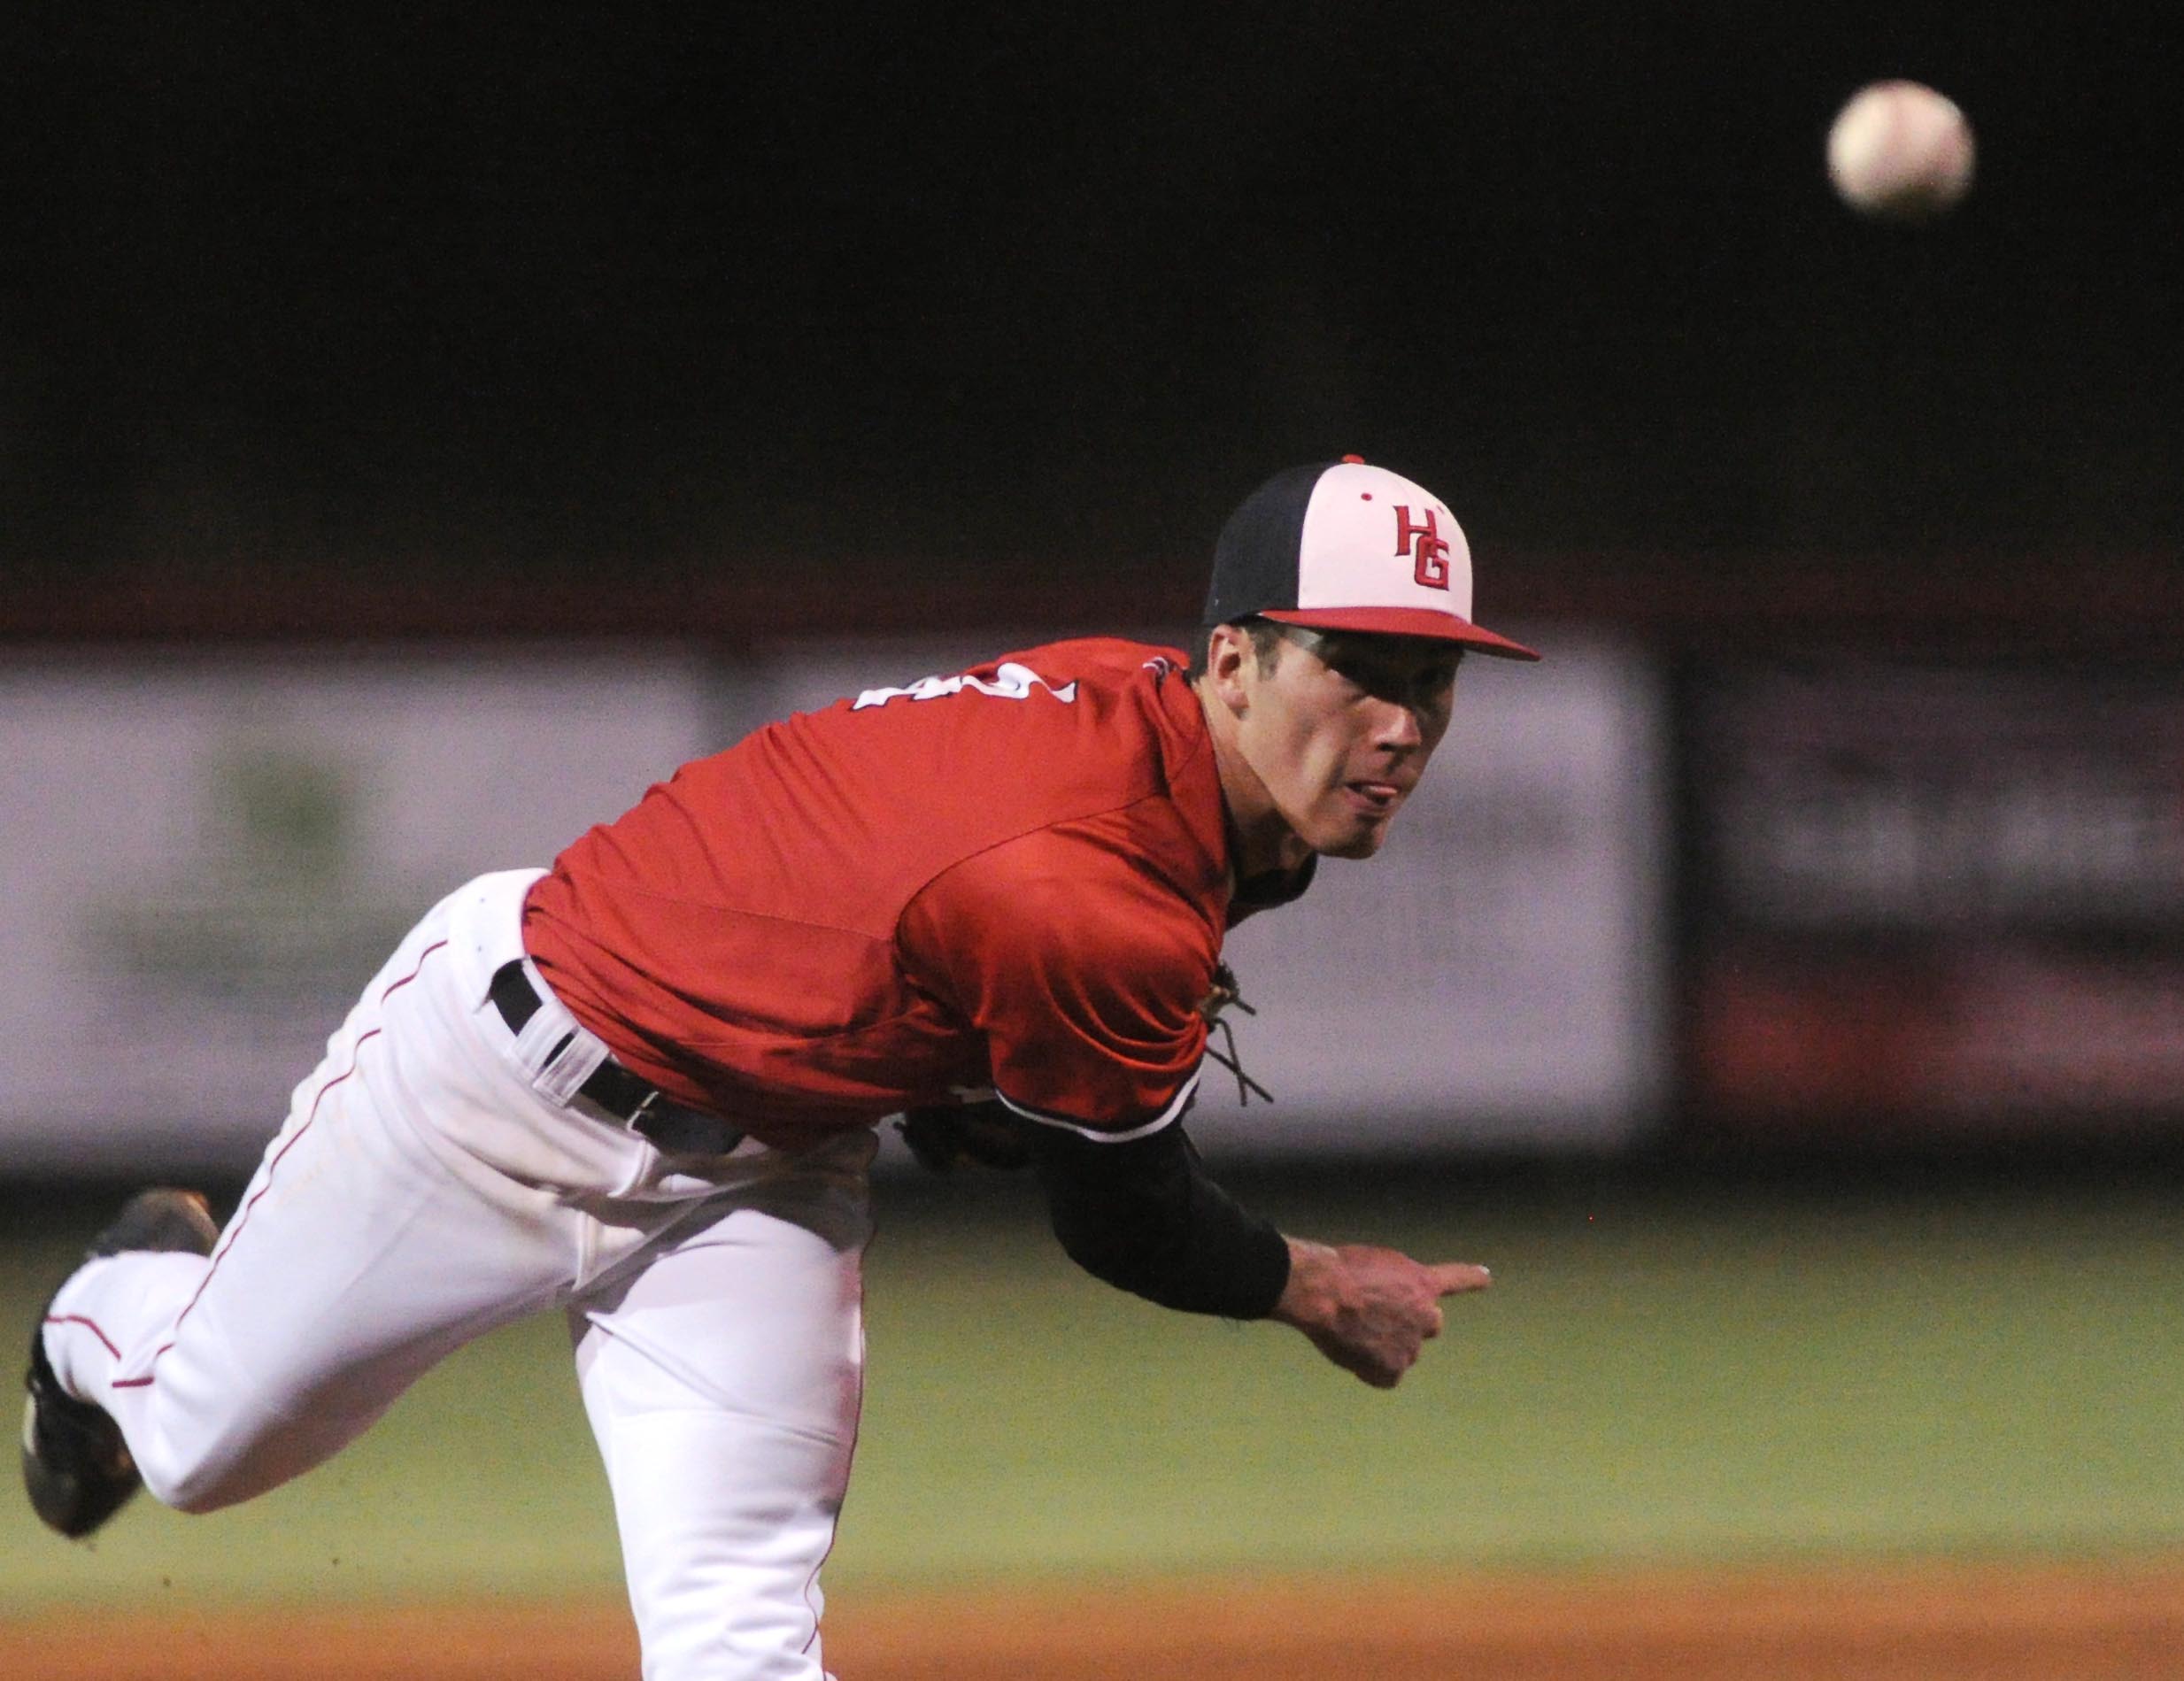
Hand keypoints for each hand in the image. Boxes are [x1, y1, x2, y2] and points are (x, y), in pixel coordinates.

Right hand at [1269, 1239, 1490, 1388]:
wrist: (1324, 1293)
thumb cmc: (1342, 1271)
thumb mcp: (1378, 1263)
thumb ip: (1395, 1283)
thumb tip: (1389, 1303)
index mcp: (1421, 1283)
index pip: (1455, 1279)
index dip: (1472, 1279)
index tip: (1487, 1278)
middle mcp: (1426, 1315)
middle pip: (1428, 1325)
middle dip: (1410, 1324)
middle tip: (1377, 1319)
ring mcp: (1411, 1345)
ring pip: (1403, 1352)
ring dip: (1386, 1346)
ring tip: (1355, 1333)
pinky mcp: (1393, 1369)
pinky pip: (1385, 1376)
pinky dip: (1372, 1370)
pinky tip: (1352, 1353)